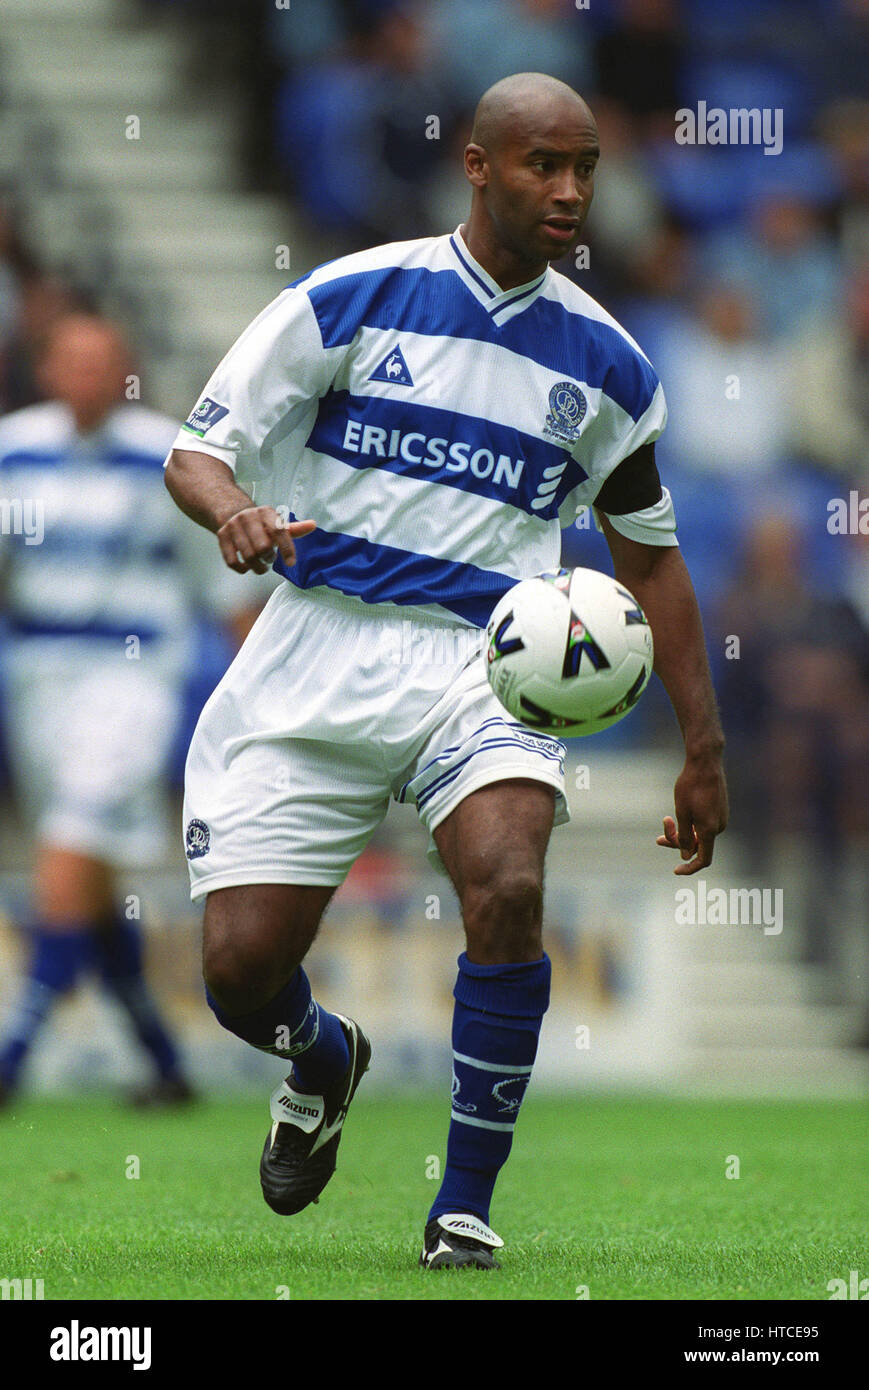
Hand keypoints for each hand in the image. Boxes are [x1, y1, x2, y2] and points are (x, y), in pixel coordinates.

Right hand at [216, 507, 315, 573]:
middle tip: (270, 558)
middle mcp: (248, 517)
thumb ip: (294, 529)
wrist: (232, 513)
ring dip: (257, 566)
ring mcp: (233, 526)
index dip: (287, 549)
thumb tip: (313, 525)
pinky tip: (247, 567)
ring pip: (248, 556)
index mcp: (266, 512)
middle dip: (268, 557)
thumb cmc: (261, 524)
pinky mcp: (221, 536)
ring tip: (261, 565)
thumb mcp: (277, 523)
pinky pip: (232, 561)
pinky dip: (242, 569)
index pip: (279, 532)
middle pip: (262, 547)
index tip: (291, 563)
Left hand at [657, 752, 727, 874]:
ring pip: (699, 833)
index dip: (690, 868)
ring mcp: (721, 817)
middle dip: (677, 843)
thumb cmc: (691, 786)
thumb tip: (686, 856)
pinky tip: (681, 810)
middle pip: (697, 845)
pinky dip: (691, 822)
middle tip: (658, 839)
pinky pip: (704, 823)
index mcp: (710, 830)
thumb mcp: (682, 812)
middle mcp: (719, 827)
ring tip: (666, 820)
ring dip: (682, 831)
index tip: (676, 871)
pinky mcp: (719, 809)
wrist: (705, 762)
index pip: (704, 859)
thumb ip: (684, 836)